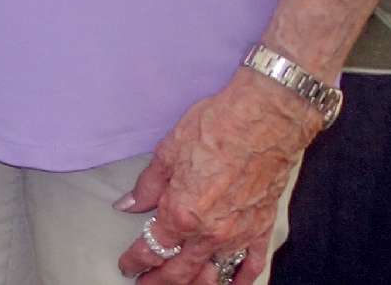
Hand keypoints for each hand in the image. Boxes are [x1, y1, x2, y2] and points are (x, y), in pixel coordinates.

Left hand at [115, 71, 313, 283]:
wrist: (263, 121)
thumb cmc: (216, 129)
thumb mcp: (167, 153)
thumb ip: (148, 186)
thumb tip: (129, 205)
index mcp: (181, 213)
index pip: (152, 248)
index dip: (135, 261)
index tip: (127, 265)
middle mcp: (210, 232)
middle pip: (180, 271)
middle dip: (159, 281)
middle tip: (145, 284)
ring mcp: (238, 234)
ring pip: (213, 273)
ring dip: (195, 284)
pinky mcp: (262, 228)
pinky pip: (252, 264)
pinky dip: (241, 279)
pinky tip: (231, 284)